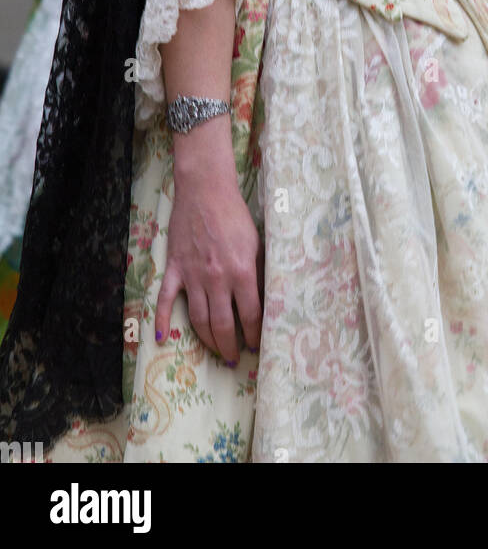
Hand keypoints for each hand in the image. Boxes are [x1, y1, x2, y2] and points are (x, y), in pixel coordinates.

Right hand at [155, 168, 263, 363]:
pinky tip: (162, 339)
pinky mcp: (175, 269)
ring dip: (207, 340)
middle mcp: (217, 279)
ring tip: (215, 351)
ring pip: (198, 319)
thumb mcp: (256, 243)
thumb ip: (257, 272)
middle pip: (223, 324)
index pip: (251, 315)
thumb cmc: (235, 214)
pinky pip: (165, 300)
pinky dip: (161, 321)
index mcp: (242, 271)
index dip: (255, 334)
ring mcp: (193, 275)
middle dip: (230, 346)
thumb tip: (263, 300)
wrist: (205, 190)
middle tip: (234, 358)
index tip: (257, 344)